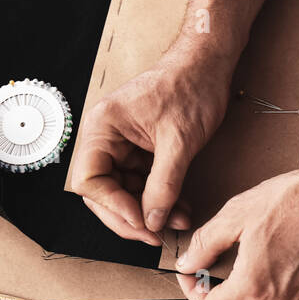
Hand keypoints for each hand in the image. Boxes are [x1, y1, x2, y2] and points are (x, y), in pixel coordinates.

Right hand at [74, 43, 232, 244]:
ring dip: (149, 212)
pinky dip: (160, 199)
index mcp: (102, 127)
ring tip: (177, 222)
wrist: (210, 63)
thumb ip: (163, 185)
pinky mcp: (141, 150)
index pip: (89, 180)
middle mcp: (105, 137)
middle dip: (130, 216)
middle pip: (103, 191)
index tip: (141, 222)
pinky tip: (180, 210)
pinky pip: (143, 183)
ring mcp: (123, 145)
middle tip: (154, 236)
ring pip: (125, 192)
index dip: (112, 206)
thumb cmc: (191, 86)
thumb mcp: (179, 141)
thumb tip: (151, 221)